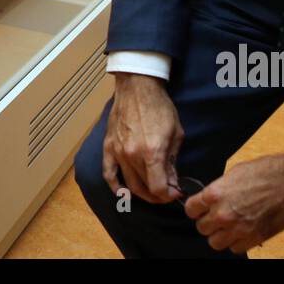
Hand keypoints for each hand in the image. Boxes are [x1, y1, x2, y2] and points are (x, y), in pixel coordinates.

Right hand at [102, 73, 182, 203]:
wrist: (137, 87)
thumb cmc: (160, 107)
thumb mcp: (176, 133)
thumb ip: (173, 160)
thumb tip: (172, 181)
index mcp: (152, 152)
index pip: (158, 188)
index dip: (168, 195)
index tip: (175, 193)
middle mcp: (132, 156)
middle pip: (143, 189)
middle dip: (157, 196)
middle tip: (165, 194)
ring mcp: (117, 152)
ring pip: (128, 184)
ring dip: (141, 193)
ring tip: (150, 192)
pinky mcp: (108, 146)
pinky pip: (108, 173)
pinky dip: (115, 187)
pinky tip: (122, 193)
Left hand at [184, 153, 283, 253]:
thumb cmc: (266, 171)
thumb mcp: (235, 172)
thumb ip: (220, 188)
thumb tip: (213, 197)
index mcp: (215, 194)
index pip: (190, 209)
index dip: (195, 208)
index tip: (199, 208)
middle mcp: (223, 214)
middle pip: (201, 228)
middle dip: (207, 222)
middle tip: (216, 217)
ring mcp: (238, 228)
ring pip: (215, 243)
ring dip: (219, 235)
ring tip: (228, 227)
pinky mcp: (254, 238)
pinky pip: (235, 249)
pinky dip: (236, 242)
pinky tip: (241, 232)